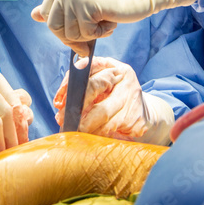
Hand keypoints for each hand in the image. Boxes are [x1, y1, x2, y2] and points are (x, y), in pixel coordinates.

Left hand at [32, 0, 198, 55]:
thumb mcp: (82, 3)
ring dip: (90, 35)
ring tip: (104, 20)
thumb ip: (60, 9)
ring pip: (70, 34)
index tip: (79, 30)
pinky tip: (110, 21)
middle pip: (54, 27)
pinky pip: (86, 34)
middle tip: (93, 32)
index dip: (62, 29)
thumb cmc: (112, 2)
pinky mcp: (86, 5)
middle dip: (73, 37)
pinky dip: (100, 34)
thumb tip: (34, 15)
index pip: (46, 15)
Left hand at [53, 56, 173, 144]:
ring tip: (73, 131)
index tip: (58, 102)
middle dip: (75, 105)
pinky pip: (110, 129)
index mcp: (112, 66)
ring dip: (83, 124)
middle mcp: (123, 77)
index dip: (69, 83)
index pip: (87, 67)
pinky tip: (89, 138)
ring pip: (101, 112)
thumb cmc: (116, 100)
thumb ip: (83, 92)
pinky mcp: (137, 119)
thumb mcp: (102, 89)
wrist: (145, 115)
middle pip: (94, 86)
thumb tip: (60, 108)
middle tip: (63, 120)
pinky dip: (96, 135)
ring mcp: (132, 97)